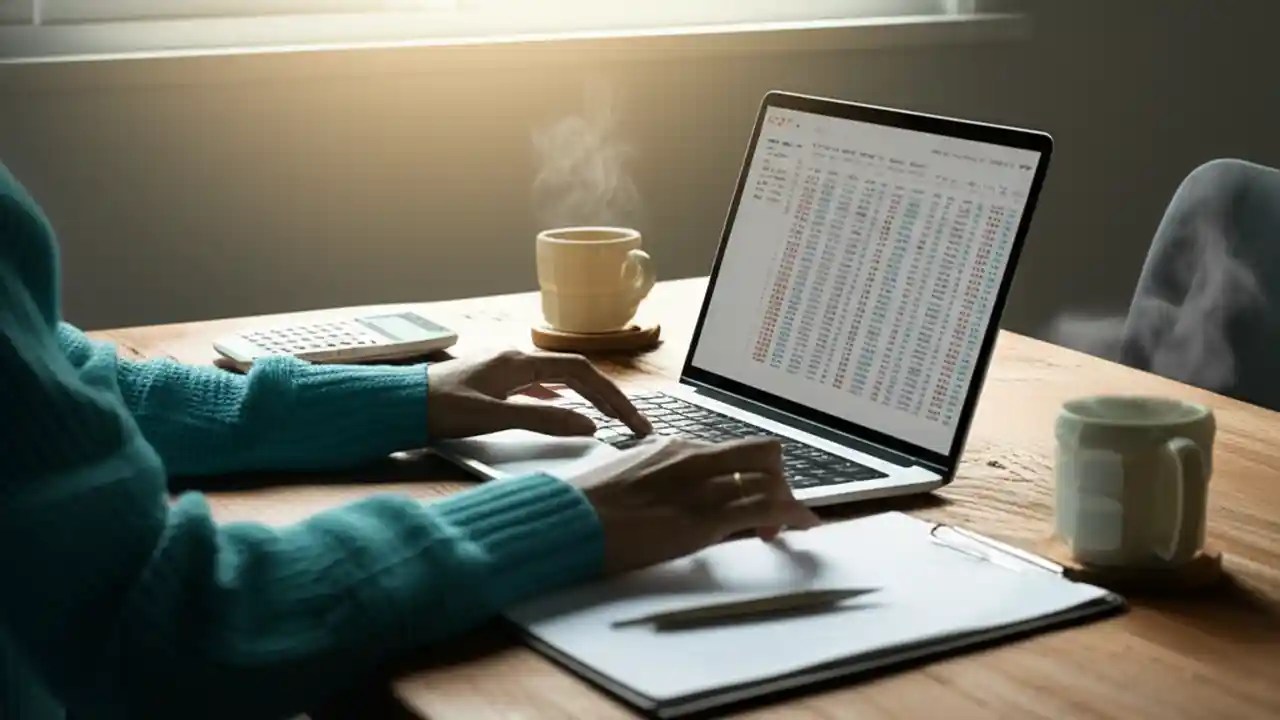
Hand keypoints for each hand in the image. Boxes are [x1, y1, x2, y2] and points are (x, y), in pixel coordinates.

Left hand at [426, 350, 651, 439]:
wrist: (395, 405)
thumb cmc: (438, 409)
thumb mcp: (494, 417)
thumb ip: (543, 421)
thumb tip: (588, 426)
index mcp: (519, 363)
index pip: (581, 373)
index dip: (612, 396)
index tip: (632, 421)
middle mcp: (516, 360)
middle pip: (576, 374)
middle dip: (609, 398)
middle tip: (634, 425)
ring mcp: (505, 371)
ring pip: (561, 379)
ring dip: (589, 397)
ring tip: (610, 418)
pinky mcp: (495, 383)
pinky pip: (542, 386)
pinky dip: (564, 399)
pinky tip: (566, 410)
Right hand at [577, 437, 820, 573]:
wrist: (570, 522)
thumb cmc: (590, 508)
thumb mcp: (632, 481)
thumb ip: (664, 481)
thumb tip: (684, 497)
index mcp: (676, 447)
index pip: (733, 452)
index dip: (751, 474)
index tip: (750, 494)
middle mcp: (696, 458)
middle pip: (763, 456)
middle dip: (777, 482)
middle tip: (775, 510)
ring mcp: (703, 486)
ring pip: (771, 481)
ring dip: (787, 504)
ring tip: (787, 527)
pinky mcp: (707, 518)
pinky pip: (768, 509)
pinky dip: (793, 517)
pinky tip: (801, 528)